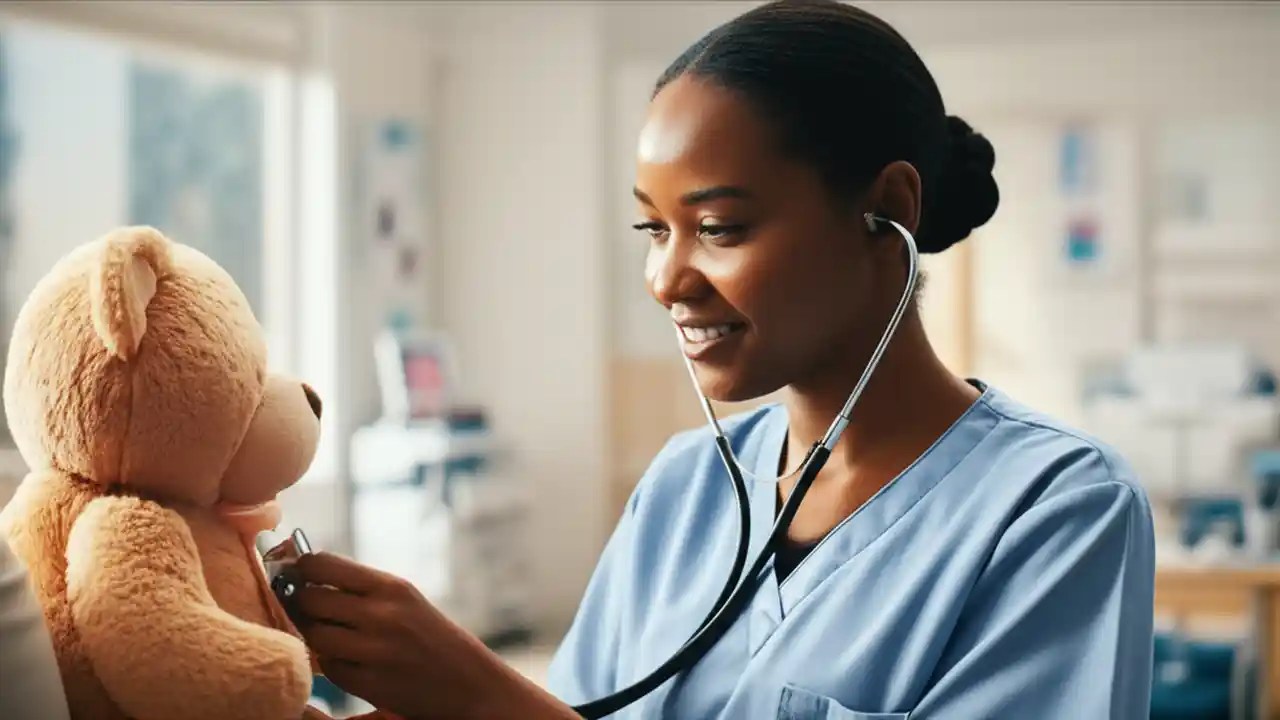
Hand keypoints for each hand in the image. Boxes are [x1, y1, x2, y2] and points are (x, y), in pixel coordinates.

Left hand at [292, 552, 577, 719]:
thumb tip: (304, 574)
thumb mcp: (405, 600)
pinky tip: (351, 660)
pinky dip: (332, 664)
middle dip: (302, 604)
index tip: (296, 575)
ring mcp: (375, 650)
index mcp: (391, 586)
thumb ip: (361, 588)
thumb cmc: (432, 637)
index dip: (300, 568)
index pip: (321, 563)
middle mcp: (382, 614)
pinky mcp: (369, 683)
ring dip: (314, 636)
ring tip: (330, 635)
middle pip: (310, 599)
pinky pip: (329, 667)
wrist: (470, 683)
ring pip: (314, 635)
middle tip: (308, 609)